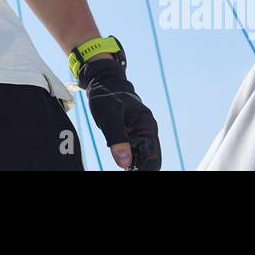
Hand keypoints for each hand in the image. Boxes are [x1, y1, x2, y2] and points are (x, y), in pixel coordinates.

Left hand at [79, 56, 160, 170]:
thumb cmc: (107, 96)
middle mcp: (146, 131)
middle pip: (149, 160)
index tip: (130, 172)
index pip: (152, 157)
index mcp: (147, 126)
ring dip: (133, 165)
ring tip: (123, 168)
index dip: (144, 169)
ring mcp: (138, 134)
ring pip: (140, 158)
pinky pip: (131, 152)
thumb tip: (125, 164)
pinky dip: (127, 159)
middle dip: (139, 168)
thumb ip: (117, 138)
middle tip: (125, 170)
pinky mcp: (129, 135)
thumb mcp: (109, 116)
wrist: (101, 82)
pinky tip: (120, 161)